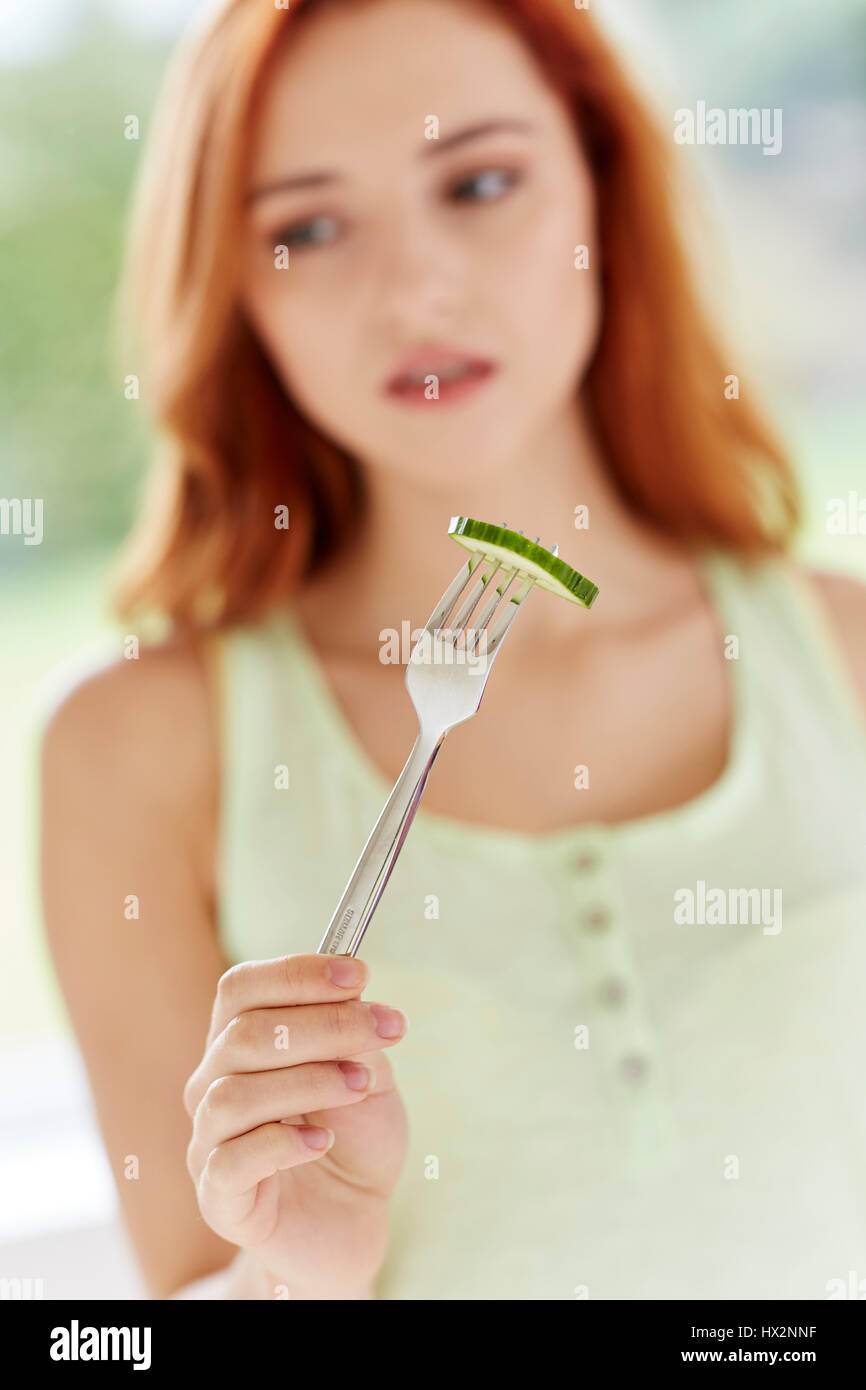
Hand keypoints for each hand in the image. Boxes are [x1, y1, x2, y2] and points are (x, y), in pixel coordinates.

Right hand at [183, 952, 408, 1296]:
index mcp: (239, 1042)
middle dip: (324, 1025)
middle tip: (386, 1030)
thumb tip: (351, 994)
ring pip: (233, 1094)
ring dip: (307, 1080)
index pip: (241, 988)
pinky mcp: (218, 1199)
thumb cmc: (354, 1138)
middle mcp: (211, 1085)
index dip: (296, 973)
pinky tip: (323, 1140)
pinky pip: (232, 1160)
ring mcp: (208, 1142)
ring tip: (360, 1087)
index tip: (359, 974)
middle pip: (244, 1035)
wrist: (353, 1220)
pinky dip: (283, 1144)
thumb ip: (354, 1037)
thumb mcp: (369, 1075)